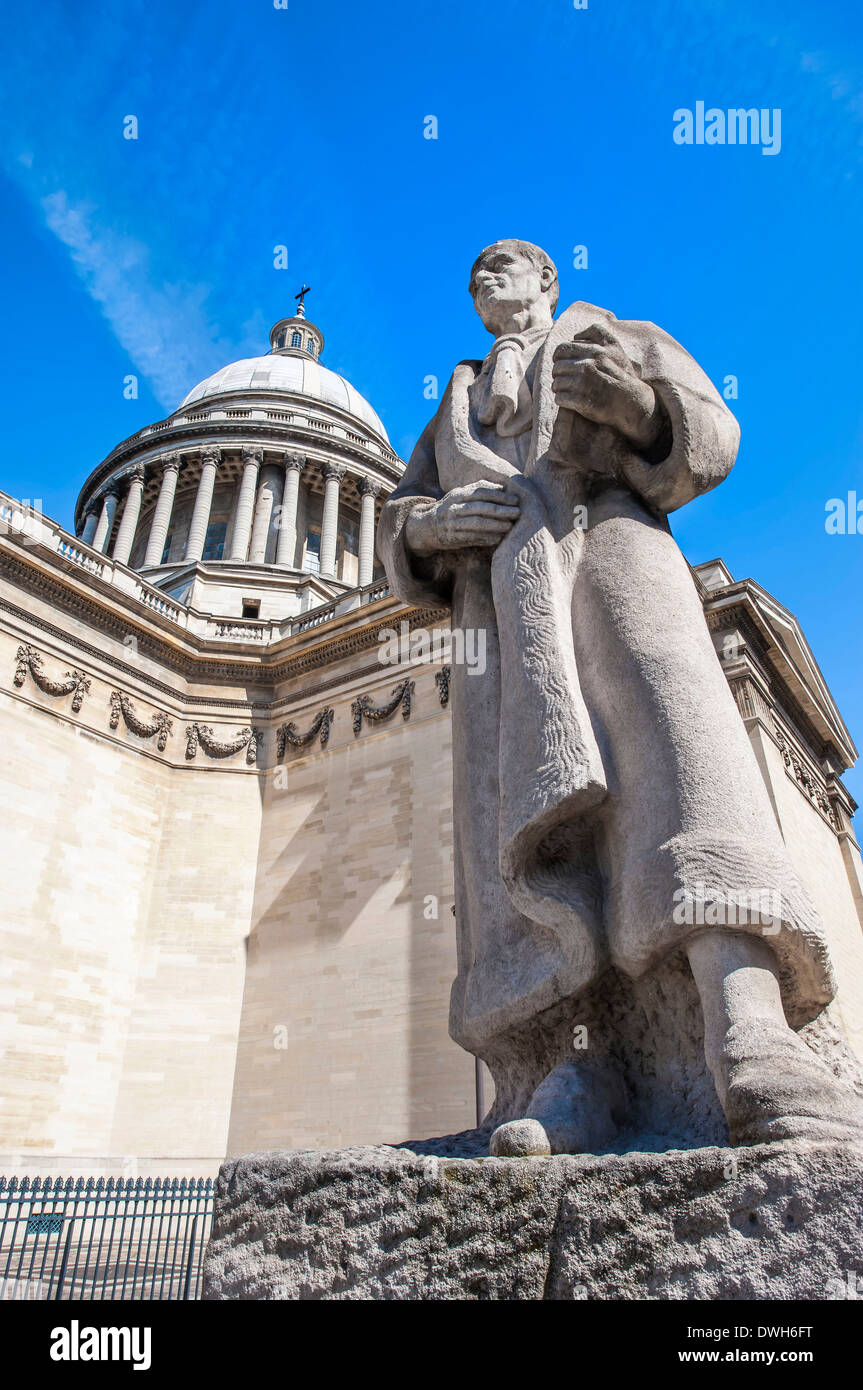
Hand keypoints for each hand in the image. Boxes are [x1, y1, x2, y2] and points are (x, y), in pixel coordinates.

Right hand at [405, 480, 520, 554]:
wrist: (427, 526)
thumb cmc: (451, 508)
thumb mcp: (460, 494)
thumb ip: (479, 488)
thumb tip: (502, 487)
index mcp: (458, 495)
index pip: (481, 493)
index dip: (500, 496)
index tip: (515, 500)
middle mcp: (454, 508)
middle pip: (480, 508)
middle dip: (501, 511)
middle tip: (517, 513)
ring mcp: (452, 524)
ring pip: (477, 524)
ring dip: (495, 526)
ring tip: (510, 526)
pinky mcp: (452, 538)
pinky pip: (472, 538)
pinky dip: (486, 538)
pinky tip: (498, 538)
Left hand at [552, 323, 665, 452]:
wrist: (631, 402)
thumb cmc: (621, 374)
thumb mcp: (615, 348)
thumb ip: (597, 333)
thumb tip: (575, 335)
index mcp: (594, 351)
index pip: (561, 349)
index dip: (558, 357)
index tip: (562, 363)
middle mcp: (588, 365)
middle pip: (557, 367)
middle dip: (559, 374)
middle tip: (566, 380)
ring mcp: (583, 384)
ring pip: (556, 383)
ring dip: (559, 388)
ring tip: (568, 390)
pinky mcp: (581, 401)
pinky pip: (559, 398)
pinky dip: (562, 400)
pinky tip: (570, 401)